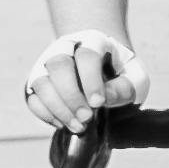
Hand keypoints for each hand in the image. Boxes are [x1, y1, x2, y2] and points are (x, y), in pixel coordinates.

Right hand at [24, 29, 148, 131]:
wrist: (103, 70)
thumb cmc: (120, 74)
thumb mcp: (134, 78)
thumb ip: (125, 87)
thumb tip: (105, 99)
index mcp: (92, 41)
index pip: (86, 55)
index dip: (90, 80)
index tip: (98, 103)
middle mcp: (65, 49)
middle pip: (58, 65)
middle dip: (71, 95)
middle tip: (87, 118)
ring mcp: (47, 66)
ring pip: (41, 82)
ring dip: (58, 108)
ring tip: (78, 127)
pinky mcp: (36, 85)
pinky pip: (33, 99)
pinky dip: (46, 114)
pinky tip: (64, 124)